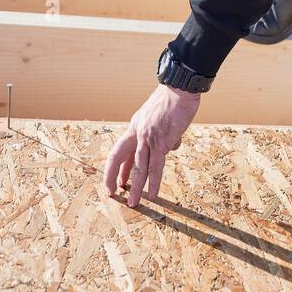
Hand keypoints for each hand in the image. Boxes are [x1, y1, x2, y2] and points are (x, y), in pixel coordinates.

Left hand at [103, 83, 200, 207]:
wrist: (180, 88)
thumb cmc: (174, 100)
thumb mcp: (161, 117)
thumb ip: (163, 134)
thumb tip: (171, 146)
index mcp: (135, 125)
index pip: (122, 151)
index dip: (117, 168)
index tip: (116, 182)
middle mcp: (136, 132)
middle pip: (118, 158)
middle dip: (112, 177)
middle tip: (111, 194)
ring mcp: (147, 137)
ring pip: (138, 168)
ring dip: (135, 187)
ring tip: (133, 203)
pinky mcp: (161, 142)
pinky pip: (155, 167)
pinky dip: (153, 182)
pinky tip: (152, 194)